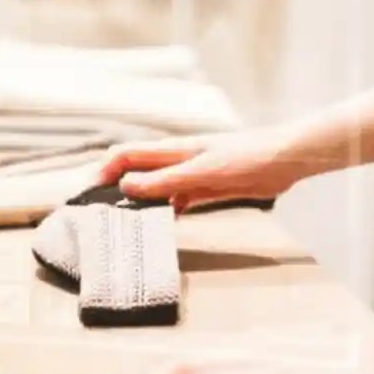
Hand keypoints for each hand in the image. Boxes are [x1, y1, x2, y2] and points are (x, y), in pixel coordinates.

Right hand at [97, 127, 307, 211]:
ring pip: (157, 187)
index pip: (127, 155)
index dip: (105, 170)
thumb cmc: (245, 158)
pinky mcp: (207, 187)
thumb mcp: (201, 172)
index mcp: (173, 150)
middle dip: (117, 186)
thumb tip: (127, 185)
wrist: (283, 160)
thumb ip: (165, 180)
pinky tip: (166, 223)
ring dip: (142, 201)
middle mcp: (177, 160)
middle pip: (138, 171)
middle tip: (103, 212)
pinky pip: (179, 198)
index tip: (90, 191)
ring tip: (128, 223)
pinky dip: (168, 209)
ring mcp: (192, 174)